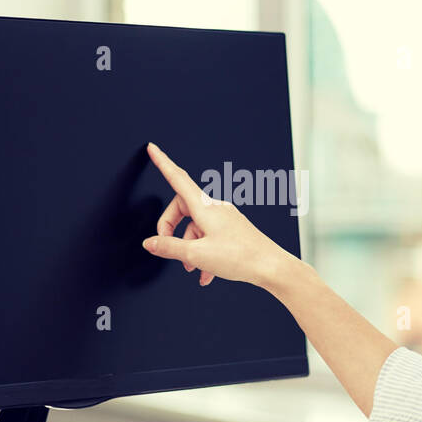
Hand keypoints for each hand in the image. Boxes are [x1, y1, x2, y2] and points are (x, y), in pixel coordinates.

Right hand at [141, 141, 294, 288]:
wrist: (271, 267)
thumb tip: (151, 242)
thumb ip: (169, 247)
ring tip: (192, 268)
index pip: (177, 178)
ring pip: (196, 227)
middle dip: (171, 228)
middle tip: (166, 246)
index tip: (153, 148)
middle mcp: (215, 208)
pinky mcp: (232, 230)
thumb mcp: (196, 254)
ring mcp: (225, 218)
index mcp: (204, 207)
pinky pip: (209, 237)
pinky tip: (205, 273)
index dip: (163, 163)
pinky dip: (203, 253)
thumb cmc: (241, 257)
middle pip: (182, 208)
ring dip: (188, 247)